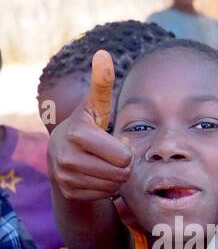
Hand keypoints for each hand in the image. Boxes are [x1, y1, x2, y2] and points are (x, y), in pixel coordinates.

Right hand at [47, 50, 132, 199]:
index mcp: (77, 132)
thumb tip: (103, 53)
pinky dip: (104, 187)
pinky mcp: (67, 191)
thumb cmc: (88, 128)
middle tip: (112, 155)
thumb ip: (102, 84)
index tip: (111, 141)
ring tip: (103, 164)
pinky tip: (95, 176)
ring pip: (114, 185)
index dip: (124, 149)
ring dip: (115, 176)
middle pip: (122, 172)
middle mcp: (65, 155)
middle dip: (123, 165)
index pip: (123, 156)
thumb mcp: (95, 107)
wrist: (61, 155)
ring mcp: (65, 175)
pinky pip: (104, 195)